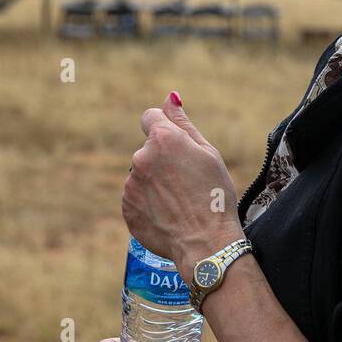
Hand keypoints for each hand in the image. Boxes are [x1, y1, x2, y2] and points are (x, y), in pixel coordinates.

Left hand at [122, 92, 245, 275]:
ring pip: (142, 175)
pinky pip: (136, 198)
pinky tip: (169, 215)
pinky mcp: (127, 208)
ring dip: (155, 183)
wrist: (206, 243)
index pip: (150, 117)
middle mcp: (141, 158)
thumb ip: (183, 123)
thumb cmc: (214, 195)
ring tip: (179, 203)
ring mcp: (130, 185)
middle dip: (162, 160)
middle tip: (186, 182)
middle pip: (148, 150)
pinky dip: (149, 204)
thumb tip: (170, 97)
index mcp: (163, 139)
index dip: (164, 130)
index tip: (176, 147)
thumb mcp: (207, 153)